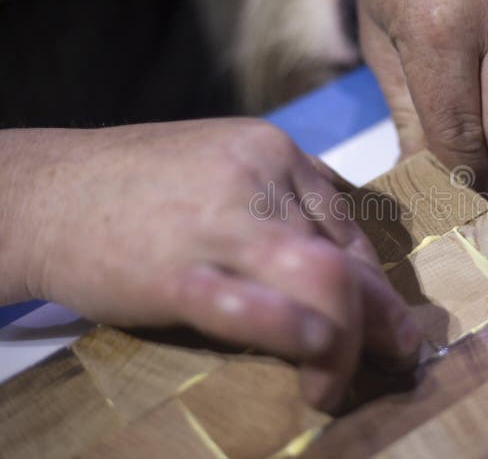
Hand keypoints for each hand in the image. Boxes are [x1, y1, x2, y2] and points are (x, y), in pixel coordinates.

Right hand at [0, 119, 421, 410]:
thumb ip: (284, 202)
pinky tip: (311, 361)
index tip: (382, 318)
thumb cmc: (138, 184)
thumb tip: (340, 260)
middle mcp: (259, 177)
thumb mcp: (224, 167)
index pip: (347, 229)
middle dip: (379, 317)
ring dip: (347, 342)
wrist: (45, 190)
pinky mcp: (177, 269)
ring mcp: (219, 221)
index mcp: (276, 152)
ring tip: (337, 380)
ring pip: (320, 279)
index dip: (373, 283)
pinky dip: (294, 335)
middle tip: (397, 354)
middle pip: (345, 258)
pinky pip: (252, 308)